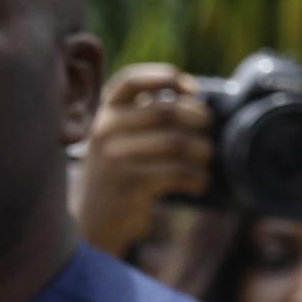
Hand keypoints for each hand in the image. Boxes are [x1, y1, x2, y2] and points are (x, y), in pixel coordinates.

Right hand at [75, 64, 216, 256]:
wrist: (93, 223)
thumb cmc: (118, 176)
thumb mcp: (117, 141)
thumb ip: (142, 119)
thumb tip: (195, 103)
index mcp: (103, 114)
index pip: (132, 82)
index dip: (165, 78)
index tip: (192, 88)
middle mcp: (106, 131)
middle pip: (165, 111)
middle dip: (196, 118)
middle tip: (207, 130)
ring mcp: (116, 158)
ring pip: (176, 143)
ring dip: (202, 151)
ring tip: (206, 161)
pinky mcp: (131, 184)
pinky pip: (178, 172)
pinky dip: (198, 178)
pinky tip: (200, 183)